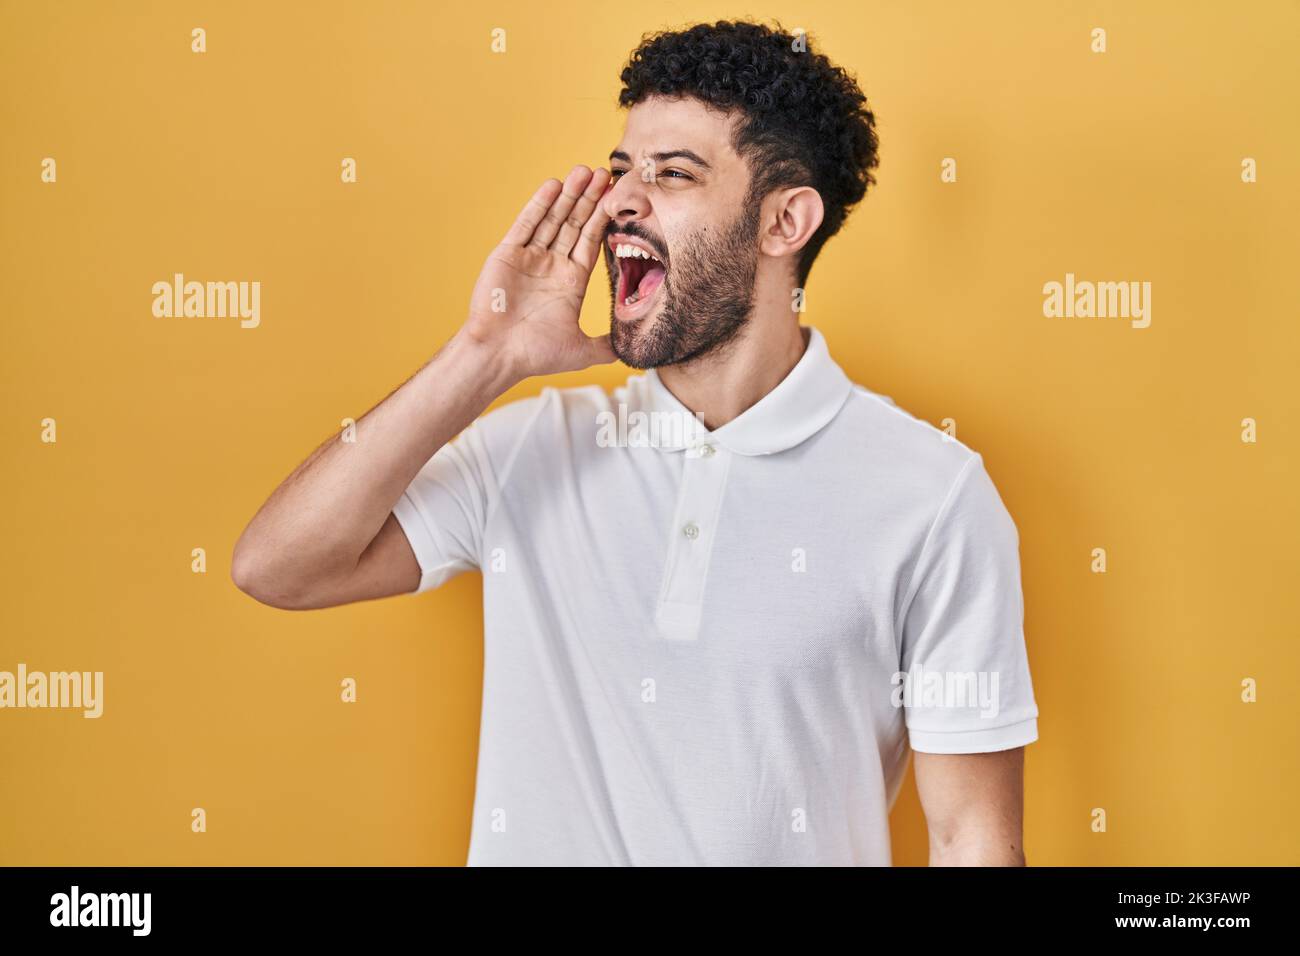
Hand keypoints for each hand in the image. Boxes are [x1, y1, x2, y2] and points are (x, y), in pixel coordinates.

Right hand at [462, 165, 615, 378]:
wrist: (498, 356)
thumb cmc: (535, 355)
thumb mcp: (581, 351)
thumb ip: (607, 346)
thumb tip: (631, 348)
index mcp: (570, 282)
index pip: (590, 242)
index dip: (603, 219)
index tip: (616, 197)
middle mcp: (551, 266)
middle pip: (574, 224)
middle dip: (589, 199)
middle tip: (605, 173)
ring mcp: (529, 258)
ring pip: (552, 219)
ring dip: (568, 195)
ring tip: (583, 171)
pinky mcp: (508, 254)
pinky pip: (526, 225)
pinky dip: (539, 205)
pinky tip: (554, 185)